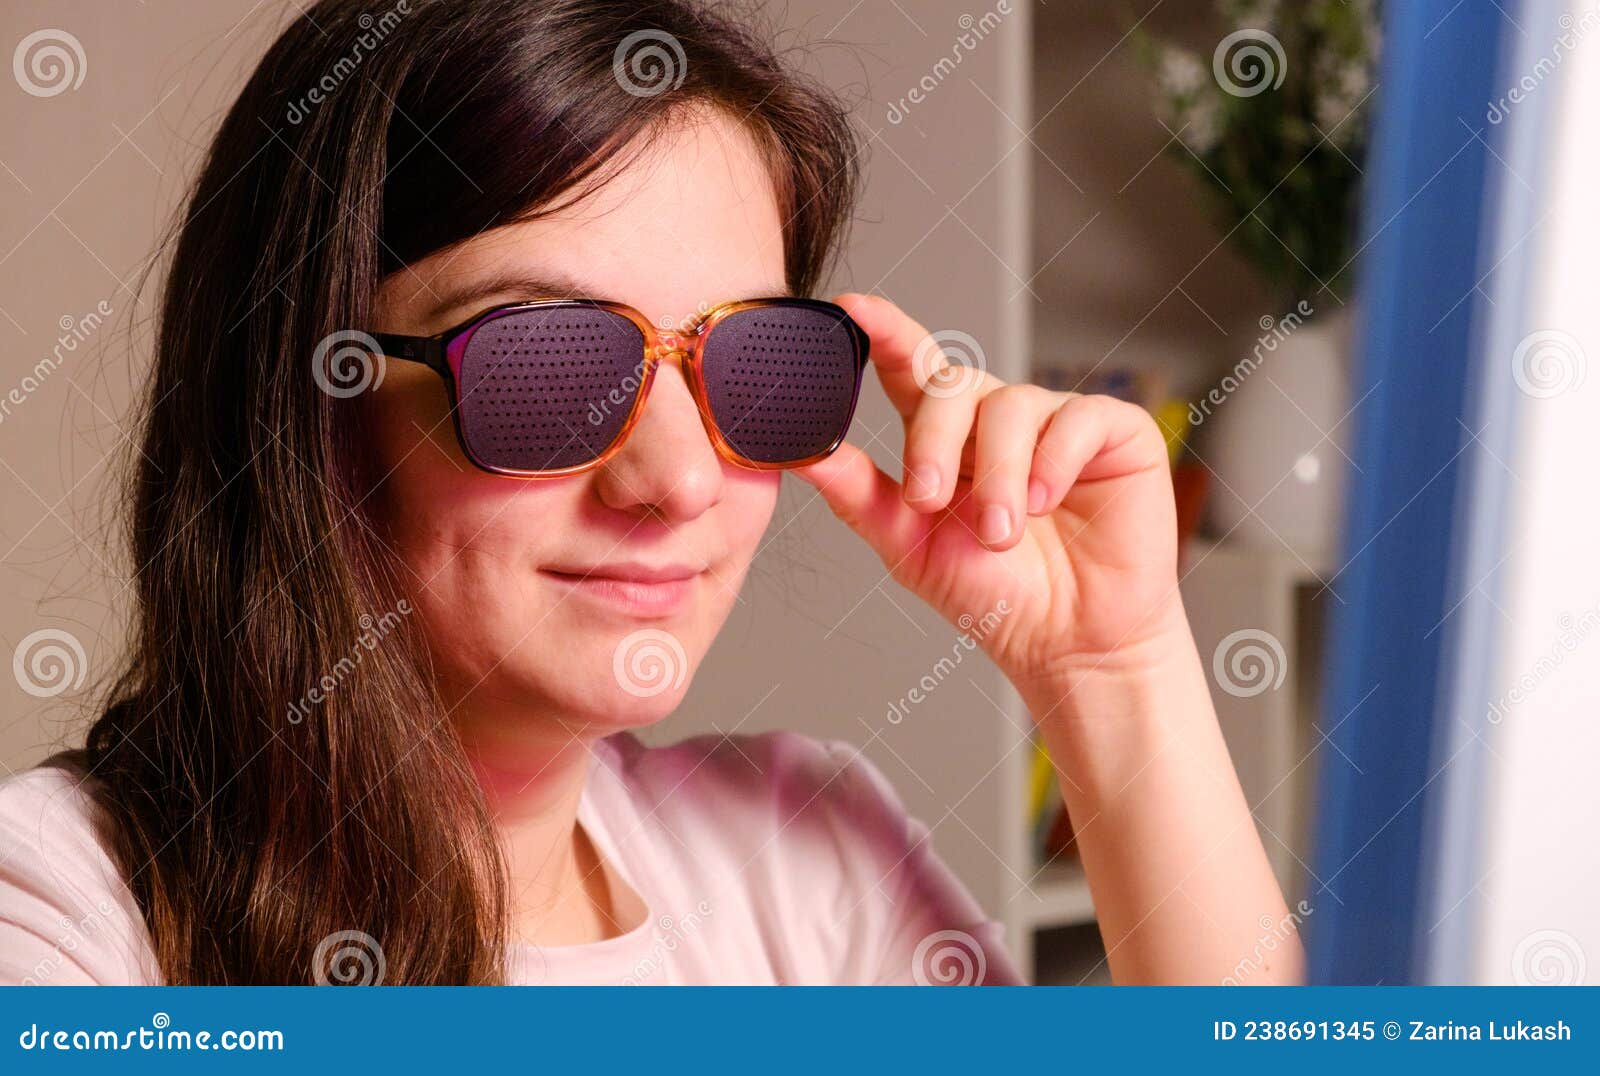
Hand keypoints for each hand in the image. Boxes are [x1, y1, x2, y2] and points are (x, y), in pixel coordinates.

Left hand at [795, 294, 1189, 699]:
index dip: (883, 332)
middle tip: (928, 500)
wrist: (1069, 640)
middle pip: (954, 384)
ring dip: (997, 474)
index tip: (851, 311)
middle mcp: (997, 416)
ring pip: (1012, 405)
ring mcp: (1056, 419)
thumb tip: (796, 453)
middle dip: (933, 442)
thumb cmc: (993, 592)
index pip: (909, 368)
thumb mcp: (910, 544)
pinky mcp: (1114, 430)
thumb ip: (857, 492)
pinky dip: (1054, 460)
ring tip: (1001, 532)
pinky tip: (1048, 502)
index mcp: (944, 435)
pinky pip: (1077, 416)